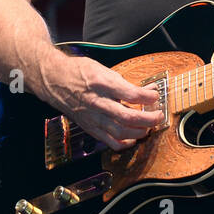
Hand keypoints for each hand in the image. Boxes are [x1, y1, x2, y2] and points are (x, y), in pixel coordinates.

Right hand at [45, 54, 163, 150]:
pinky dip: (124, 143)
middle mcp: (97, 102)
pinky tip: (132, 138)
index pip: (131, 94)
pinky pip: (109, 141)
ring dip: (139, 132)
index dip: (149, 97)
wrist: (54, 80)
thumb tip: (148, 89)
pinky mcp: (89, 127)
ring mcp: (92, 117)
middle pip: (128, 117)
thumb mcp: (104, 70)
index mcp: (102, 84)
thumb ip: (126, 82)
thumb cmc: (79, 72)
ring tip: (149, 127)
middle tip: (158, 116)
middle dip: (149, 119)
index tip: (155, 95)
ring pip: (120, 132)